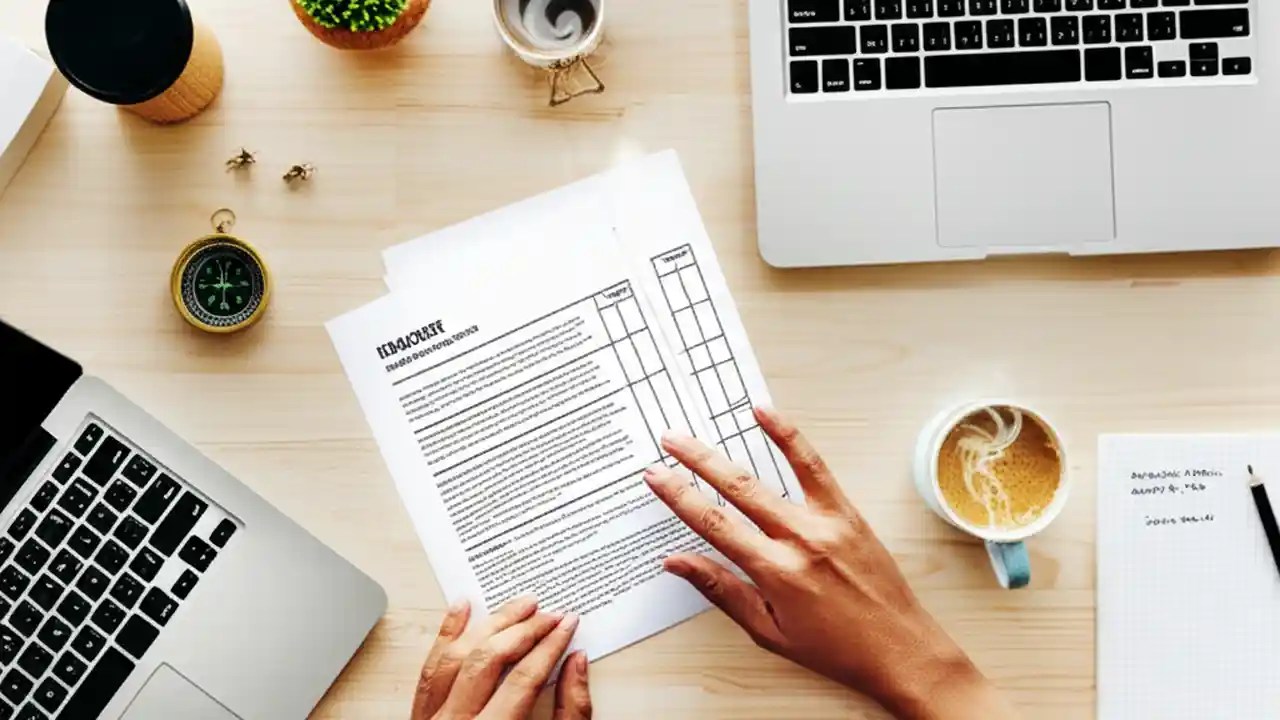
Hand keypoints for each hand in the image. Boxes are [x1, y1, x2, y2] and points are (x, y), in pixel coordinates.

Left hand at [412, 596, 591, 719]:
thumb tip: (577, 663)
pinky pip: (429, 671)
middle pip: (488, 661)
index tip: (568, 624)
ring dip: (488, 625)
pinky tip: (462, 612)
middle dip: (523, 630)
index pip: (523, 678)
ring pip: (455, 658)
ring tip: (517, 606)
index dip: (549, 646)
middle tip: (549, 613)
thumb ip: (571, 713)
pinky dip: (445, 636)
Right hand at [645, 408, 1017, 719]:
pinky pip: (814, 466)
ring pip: (768, 475)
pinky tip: (767, 416)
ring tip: (700, 434)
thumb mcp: (768, 631)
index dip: (680, 498)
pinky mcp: (847, 512)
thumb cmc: (836, 648)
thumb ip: (722, 590)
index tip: (657, 478)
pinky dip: (789, 437)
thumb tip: (678, 563)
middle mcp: (801, 541)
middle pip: (736, 490)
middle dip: (696, 463)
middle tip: (669, 443)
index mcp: (777, 573)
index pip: (715, 525)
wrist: (899, 649)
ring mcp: (826, 522)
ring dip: (728, 452)